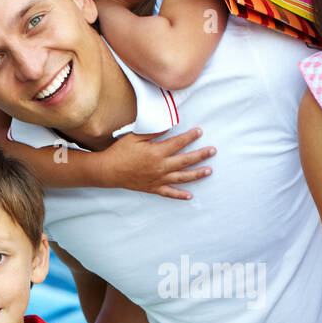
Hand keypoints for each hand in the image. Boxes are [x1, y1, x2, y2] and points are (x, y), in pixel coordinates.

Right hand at [101, 128, 215, 199]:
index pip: (178, 143)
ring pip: (182, 177)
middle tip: (212, 150)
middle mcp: (160, 167)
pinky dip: (180, 195)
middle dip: (201, 155)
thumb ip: (153, 132)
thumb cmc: (120, 152)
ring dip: (197, 174)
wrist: (108, 171)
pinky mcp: (153, 188)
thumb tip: (169, 126)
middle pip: (185, 161)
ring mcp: (158, 179)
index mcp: (157, 152)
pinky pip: (169, 193)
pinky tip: (190, 196)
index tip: (200, 132)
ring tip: (209, 171)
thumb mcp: (135, 137)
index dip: (190, 137)